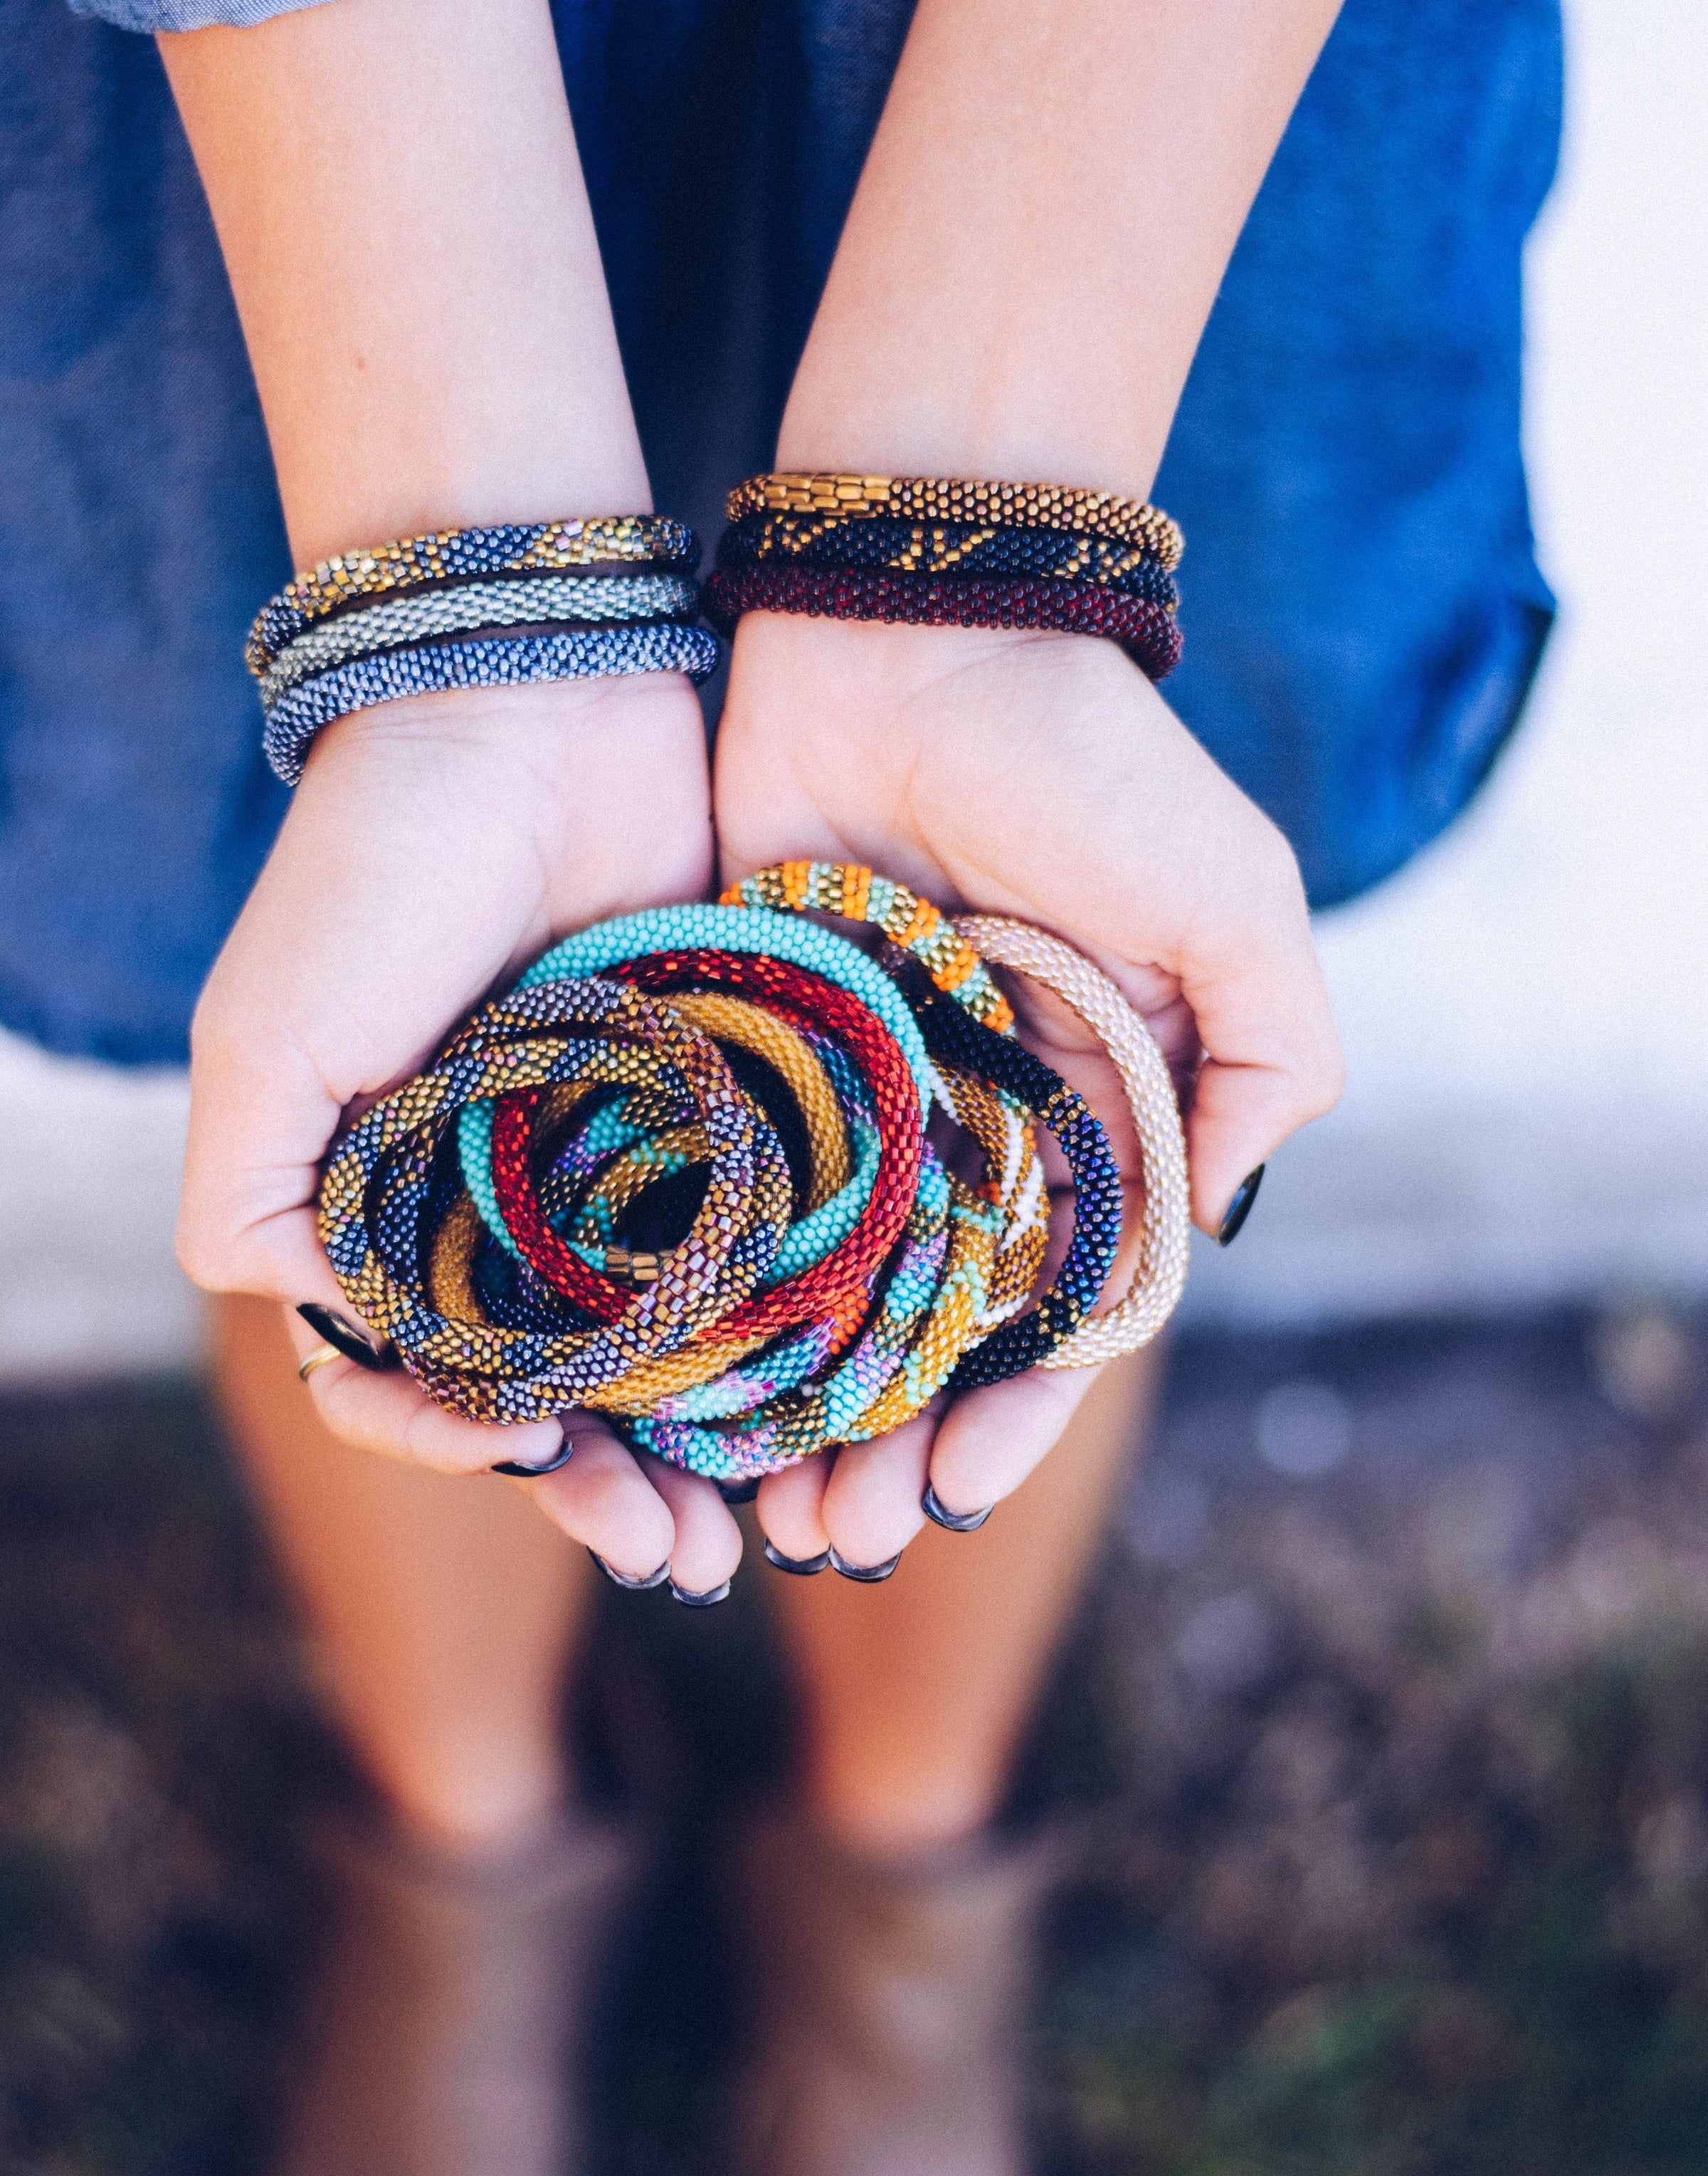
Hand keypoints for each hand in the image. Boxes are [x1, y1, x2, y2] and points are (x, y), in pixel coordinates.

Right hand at [178, 677, 752, 1598]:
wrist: (529, 706)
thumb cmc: (374, 872)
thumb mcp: (265, 1041)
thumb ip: (250, 1199)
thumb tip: (309, 1328)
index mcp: (388, 1203)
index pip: (415, 1379)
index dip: (460, 1449)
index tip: (529, 1463)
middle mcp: (503, 1199)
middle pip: (556, 1393)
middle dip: (610, 1489)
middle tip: (683, 1562)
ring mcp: (619, 1165)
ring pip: (669, 1352)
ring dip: (705, 1455)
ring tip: (759, 1534)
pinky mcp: (727, 1115)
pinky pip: (756, 1256)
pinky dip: (781, 1341)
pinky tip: (826, 1408)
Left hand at [713, 610, 1343, 1567]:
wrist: (910, 627)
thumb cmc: (1089, 764)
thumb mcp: (1234, 899)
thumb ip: (1275, 1054)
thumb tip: (1217, 1213)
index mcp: (1088, 1117)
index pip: (1052, 1311)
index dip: (1011, 1415)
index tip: (955, 1497)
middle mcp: (969, 1127)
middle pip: (923, 1333)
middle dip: (887, 1446)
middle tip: (826, 1540)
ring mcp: (853, 1096)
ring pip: (817, 1295)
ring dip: (791, 1410)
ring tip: (744, 1510)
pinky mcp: (748, 1047)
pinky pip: (725, 1199)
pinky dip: (709, 1295)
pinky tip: (670, 1387)